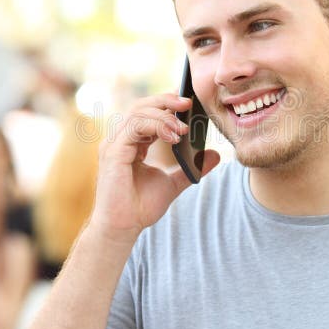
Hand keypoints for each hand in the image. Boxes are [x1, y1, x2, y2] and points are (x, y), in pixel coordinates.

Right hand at [91, 94, 218, 242]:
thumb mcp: (173, 183)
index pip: (146, 113)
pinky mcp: (113, 152)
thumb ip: (191, 168)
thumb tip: (215, 155)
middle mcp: (120, 140)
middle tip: (189, 102)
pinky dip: (156, 126)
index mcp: (131, 143)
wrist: (123, 228)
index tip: (188, 101)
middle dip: (165, 100)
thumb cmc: (140, 207)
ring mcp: (114, 144)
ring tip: (184, 127)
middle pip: (140, 106)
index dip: (166, 103)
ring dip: (164, 115)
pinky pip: (134, 127)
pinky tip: (173, 136)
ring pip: (138, 113)